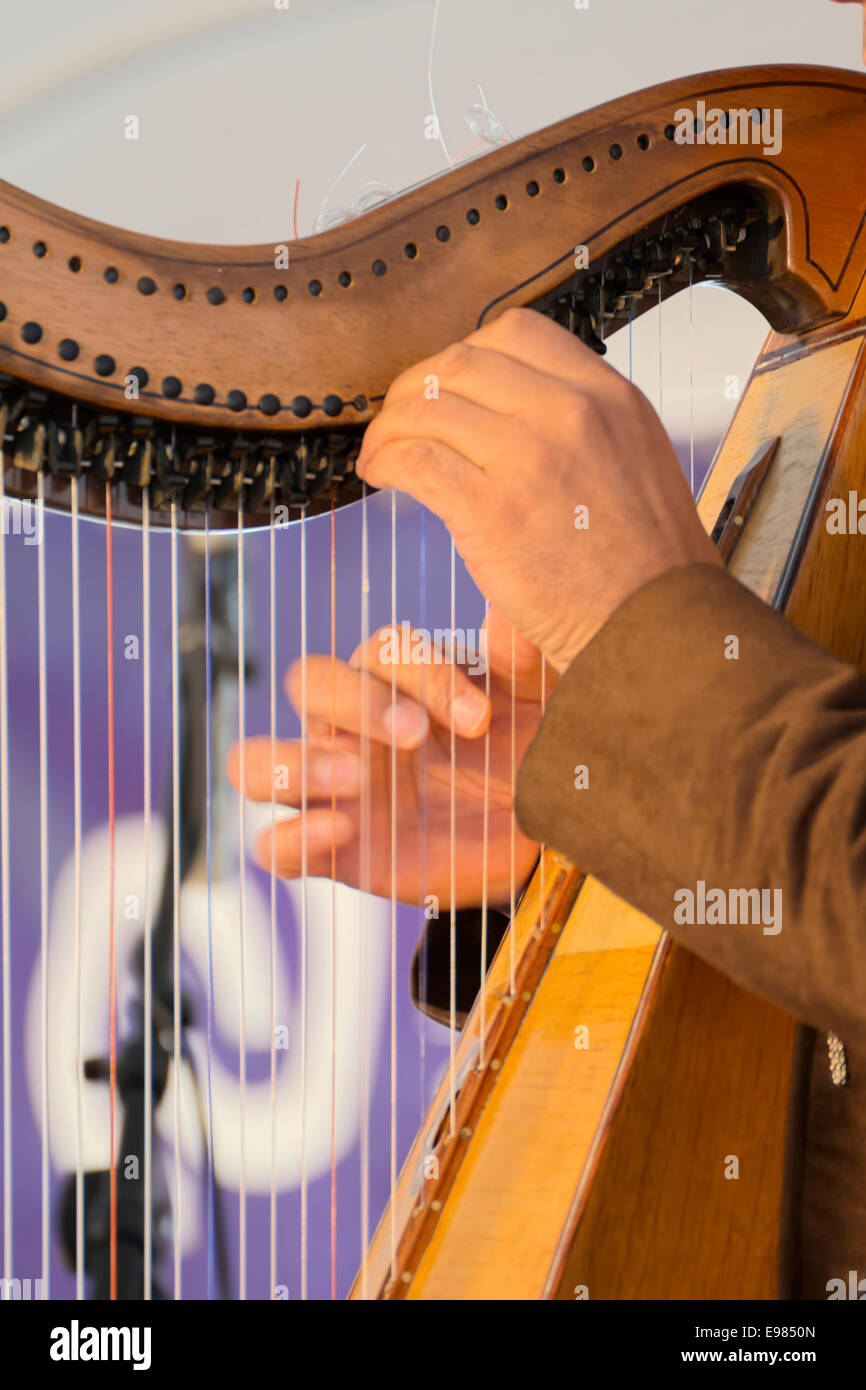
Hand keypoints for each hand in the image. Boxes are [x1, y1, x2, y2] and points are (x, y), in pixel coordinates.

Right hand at [227, 608, 544, 907]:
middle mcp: (355, 727)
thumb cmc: (529, 756)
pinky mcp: (335, 853)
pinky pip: (272, 846)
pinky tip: (341, 831)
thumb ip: (524, 657)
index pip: (384, 650)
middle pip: (309, 681)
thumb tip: (514, 610)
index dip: (427, 675)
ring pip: (255, 762)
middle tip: (415, 736)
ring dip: (295, 765)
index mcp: (401, 680)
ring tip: (357, 780)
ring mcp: (336, 790)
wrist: (540, 841)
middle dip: (356, 701)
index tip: (480, 720)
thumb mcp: (540, 705)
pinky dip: (290, 839)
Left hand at [356, 308, 720, 672]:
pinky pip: (416, 460)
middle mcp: (571, 412)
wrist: (655, 627)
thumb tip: (512, 414)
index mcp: (609, 395)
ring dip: (390, 427)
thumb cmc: (646, 567)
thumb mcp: (636, 460)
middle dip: (415, 387)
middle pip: (460, 362)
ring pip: (427, 407)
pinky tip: (383, 477)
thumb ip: (582, 426)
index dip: (464, 356)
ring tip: (382, 454)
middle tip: (400, 419)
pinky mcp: (493, 510)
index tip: (445, 386)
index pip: (515, 333)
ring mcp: (530, 457)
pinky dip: (387, 461)